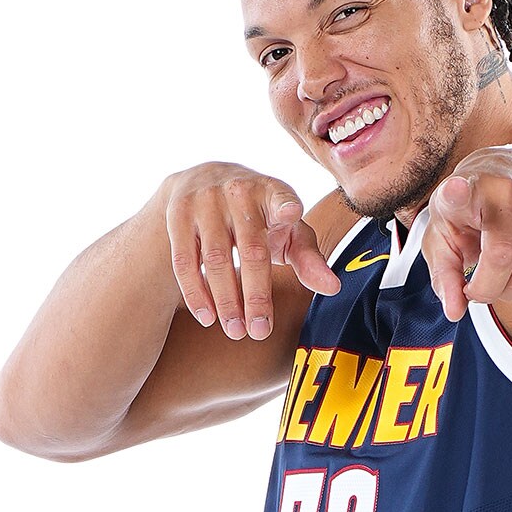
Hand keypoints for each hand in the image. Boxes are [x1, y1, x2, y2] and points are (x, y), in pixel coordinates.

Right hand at [161, 164, 336, 341]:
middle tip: (260, 332)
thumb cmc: (257, 215)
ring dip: (225, 301)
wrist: (202, 179)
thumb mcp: (286, 230)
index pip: (281, 197)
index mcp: (272, 191)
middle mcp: (239, 191)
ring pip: (215, 259)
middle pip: (251, 249)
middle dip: (256, 295)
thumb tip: (333, 289)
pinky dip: (196, 293)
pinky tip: (207, 317)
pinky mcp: (178, 216)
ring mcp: (205, 201)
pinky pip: (184, 262)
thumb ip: (308, 258)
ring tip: (235, 331)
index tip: (291, 214)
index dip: (285, 206)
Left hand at [416, 150, 511, 320]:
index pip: (460, 194)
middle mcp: (504, 188)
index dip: (456, 194)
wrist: (501, 171)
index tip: (455, 190)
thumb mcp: (442, 239)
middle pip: (504, 257)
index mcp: (466, 192)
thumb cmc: (465, 213)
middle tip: (478, 290)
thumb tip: (454, 313)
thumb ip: (444, 277)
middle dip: (489, 290)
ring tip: (500, 283)